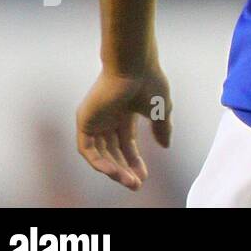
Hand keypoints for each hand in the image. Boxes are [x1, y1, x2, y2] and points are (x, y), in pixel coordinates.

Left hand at [76, 63, 171, 190]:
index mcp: (125, 113)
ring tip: (130, 182)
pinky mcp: (85, 121)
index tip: (144, 176)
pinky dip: (99, 162)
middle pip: (114, 151)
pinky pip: (88, 150)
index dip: (135, 161)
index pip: (126, 144)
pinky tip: (114, 172)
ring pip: (101, 154)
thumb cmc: (150, 82)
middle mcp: (108, 118)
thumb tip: (166, 146)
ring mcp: (95, 120)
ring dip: (114, 170)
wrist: (135, 66)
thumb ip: (162, 128)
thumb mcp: (161, 110)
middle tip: (136, 184)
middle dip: (125, 169)